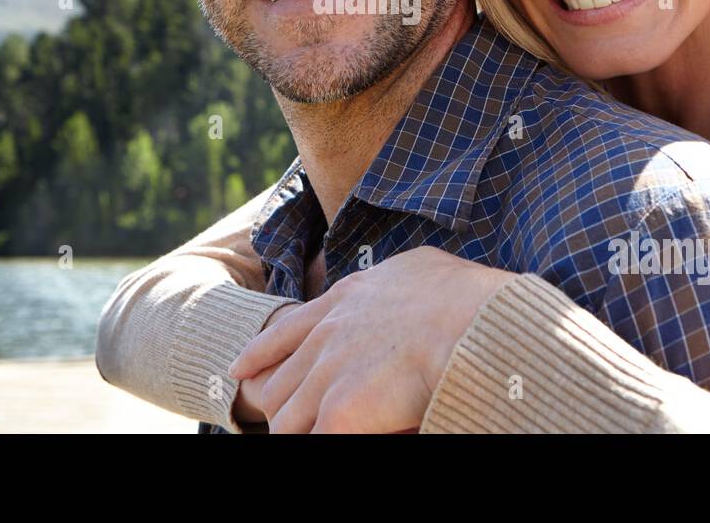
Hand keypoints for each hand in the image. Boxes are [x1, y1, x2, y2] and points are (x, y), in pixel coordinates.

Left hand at [228, 246, 515, 432]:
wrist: (469, 321)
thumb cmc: (461, 295)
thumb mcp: (417, 267)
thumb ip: (396, 276)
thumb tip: (406, 277)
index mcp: (343, 301)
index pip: (284, 330)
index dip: (259, 354)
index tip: (239, 368)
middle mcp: (326, 337)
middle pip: (277, 385)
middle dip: (281, 407)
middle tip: (289, 422)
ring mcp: (329, 376)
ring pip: (286, 421)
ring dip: (297, 431)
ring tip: (309, 433)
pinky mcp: (342, 414)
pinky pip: (314, 440)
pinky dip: (317, 443)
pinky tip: (334, 441)